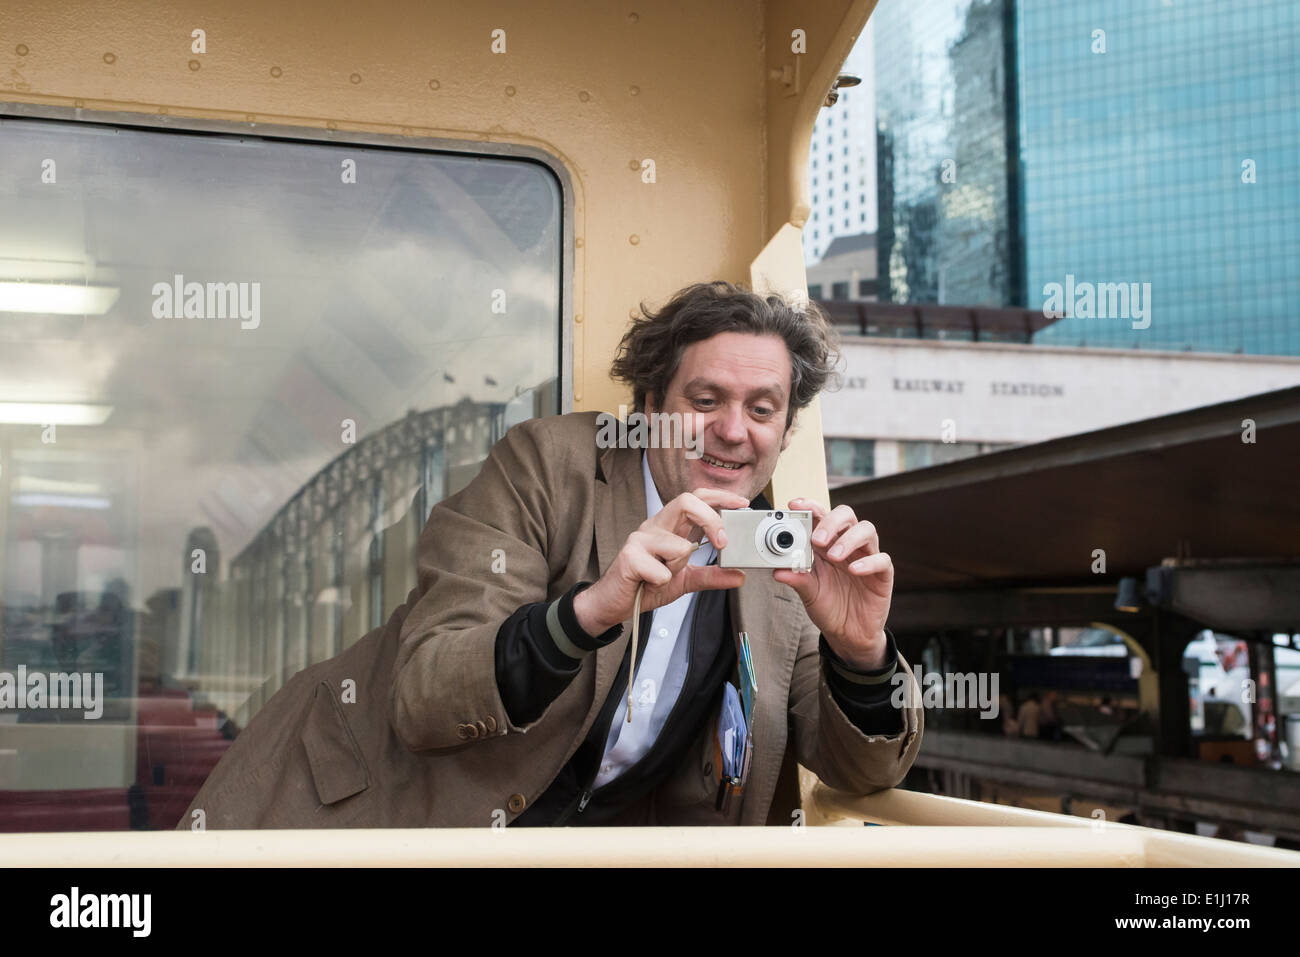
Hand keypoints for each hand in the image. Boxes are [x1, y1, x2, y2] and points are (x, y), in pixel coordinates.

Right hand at [573, 488, 749, 634]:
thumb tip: (739, 575)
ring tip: (663, 577)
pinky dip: (661, 582)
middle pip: (686, 501)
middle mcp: (655, 526)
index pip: (696, 498)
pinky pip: (662, 571)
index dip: (719, 496)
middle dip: (710, 520)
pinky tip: (649, 584)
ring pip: (678, 545)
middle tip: (722, 543)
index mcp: (669, 527)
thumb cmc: (645, 585)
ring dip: (678, 567)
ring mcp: (640, 539)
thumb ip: (712, 575)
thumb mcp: (686, 580)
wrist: (615, 605)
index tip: (742, 504)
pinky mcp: (629, 556)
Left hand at [772, 498, 892, 670]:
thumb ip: (796, 579)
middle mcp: (847, 545)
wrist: (848, 634)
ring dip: (849, 539)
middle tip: (817, 539)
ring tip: (834, 556)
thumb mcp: (808, 593)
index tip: (794, 505)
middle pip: (846, 515)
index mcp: (826, 544)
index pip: (821, 516)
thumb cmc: (828, 606)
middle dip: (830, 521)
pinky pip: (882, 559)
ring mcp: (866, 556)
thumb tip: (776, 570)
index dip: (810, 506)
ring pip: (867, 530)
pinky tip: (854, 571)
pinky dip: (869, 562)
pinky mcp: (882, 574)